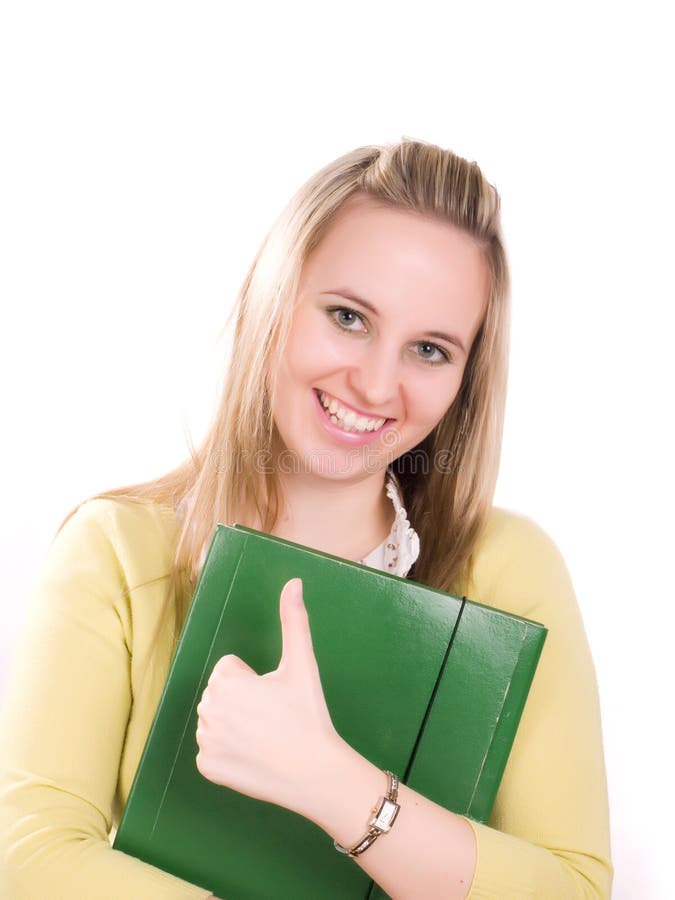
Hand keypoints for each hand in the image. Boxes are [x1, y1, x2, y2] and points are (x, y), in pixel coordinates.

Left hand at [195, 578, 342, 815]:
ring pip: (216, 720)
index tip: (274, 697)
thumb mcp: (302, 664)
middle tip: (272, 717)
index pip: (230, 669)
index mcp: (225, 680)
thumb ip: (293, 619)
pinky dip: (229, 754)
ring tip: (265, 737)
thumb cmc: (308, 714)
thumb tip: (294, 582)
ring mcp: (204, 741)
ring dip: (234, 725)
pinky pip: (213, 750)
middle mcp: (207, 709)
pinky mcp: (207, 767)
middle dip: (242, 701)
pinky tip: (254, 757)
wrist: (314, 772)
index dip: (254, 681)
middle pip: (221, 693)